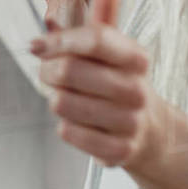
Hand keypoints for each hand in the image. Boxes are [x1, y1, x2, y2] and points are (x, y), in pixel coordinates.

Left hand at [30, 20, 165, 168]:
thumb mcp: (109, 56)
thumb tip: (39, 40)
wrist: (150, 131)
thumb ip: (76, 40)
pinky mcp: (118, 149)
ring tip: (68, 98)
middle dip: (47, 70)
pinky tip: (79, 122)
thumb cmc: (118, 85)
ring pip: (62, 103)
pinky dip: (66, 125)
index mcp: (135, 58)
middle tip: (49, 73)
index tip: (37, 45)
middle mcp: (136, 89)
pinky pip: (68, 131)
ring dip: (55, 98)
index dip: (59, 40)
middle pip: (69, 70)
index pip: (95, 39)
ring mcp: (130, 121)